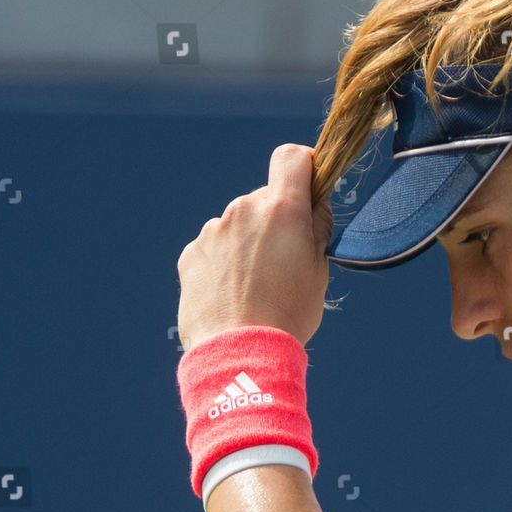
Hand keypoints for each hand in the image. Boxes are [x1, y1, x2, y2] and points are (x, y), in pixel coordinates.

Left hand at [176, 144, 332, 349]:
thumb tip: (313, 203)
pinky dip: (225, 264)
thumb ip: (316, 227)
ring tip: (257, 288)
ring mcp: (212, 231)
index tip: (309, 185)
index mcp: (281, 209)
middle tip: (286, 262)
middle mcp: (242, 210)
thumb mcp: (320, 269)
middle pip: (265, 199)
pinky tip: (234, 295)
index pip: (291, 158)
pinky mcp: (191, 254)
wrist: (240, 353)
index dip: (304, 166)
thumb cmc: (288, 313)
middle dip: (277, 221)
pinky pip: (215, 248)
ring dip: (248, 244)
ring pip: (238, 225)